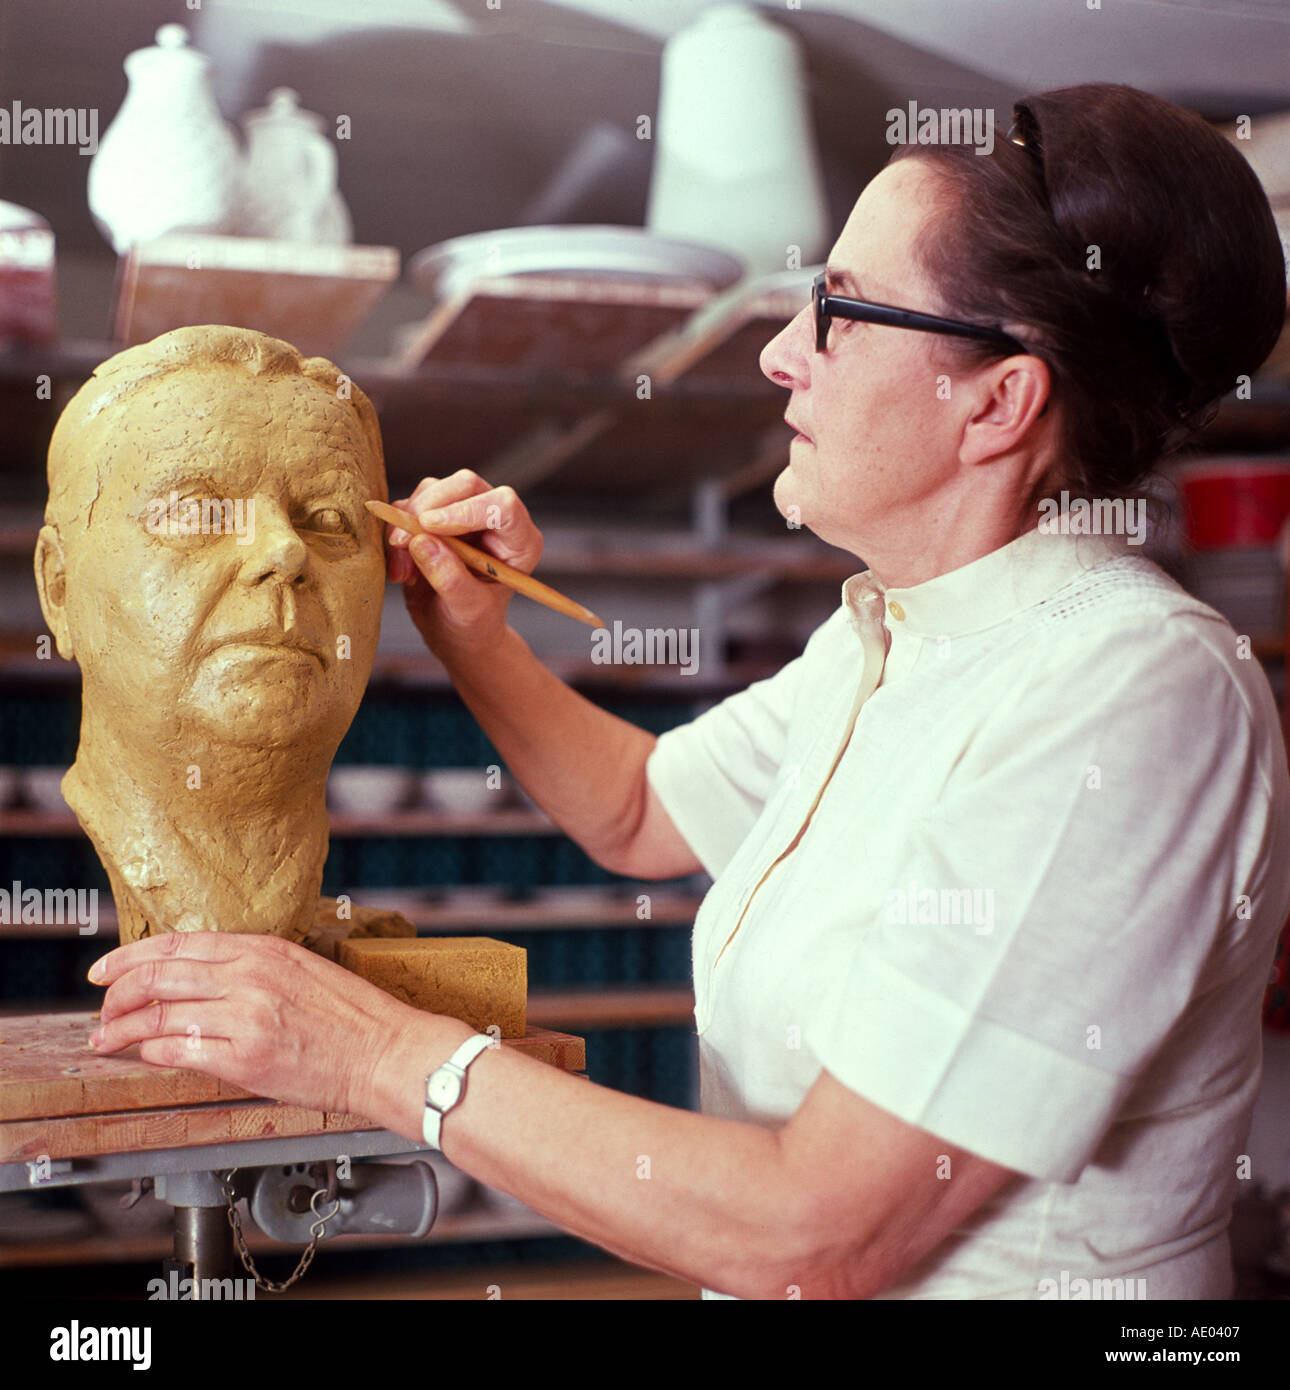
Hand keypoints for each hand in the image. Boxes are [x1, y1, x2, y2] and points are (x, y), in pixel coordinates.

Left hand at [86, 932, 424, 1118]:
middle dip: (116, 994)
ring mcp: (246, 1017)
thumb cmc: (354, 1017)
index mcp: (264, 949)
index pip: (178, 944)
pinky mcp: (245, 1059)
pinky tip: (144, 1056)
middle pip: (157, 977)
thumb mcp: (303, 970)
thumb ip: (252, 968)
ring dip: (121, 1030)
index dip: (131, 956)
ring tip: (106, 1040)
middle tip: (102, 1009)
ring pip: (158, 1016)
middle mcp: (250, 976)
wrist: (386, 1053)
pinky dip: (151, 1053)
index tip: (105, 970)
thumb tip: (198, 980)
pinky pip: (178, 1051)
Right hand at [381, 469, 542, 662]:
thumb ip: (450, 579)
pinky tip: (401, 572)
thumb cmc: (473, 625)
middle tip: (403, 542)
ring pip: (431, 491)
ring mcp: (462, 515)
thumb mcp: (468, 611)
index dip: (465, 509)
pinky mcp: (433, 519)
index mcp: (519, 541)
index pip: (503, 505)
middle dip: (427, 509)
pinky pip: (407, 507)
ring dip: (406, 527)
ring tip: (404, 573)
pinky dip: (394, 534)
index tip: (430, 528)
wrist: (456, 633)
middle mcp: (493, 520)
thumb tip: (421, 542)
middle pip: (465, 485)